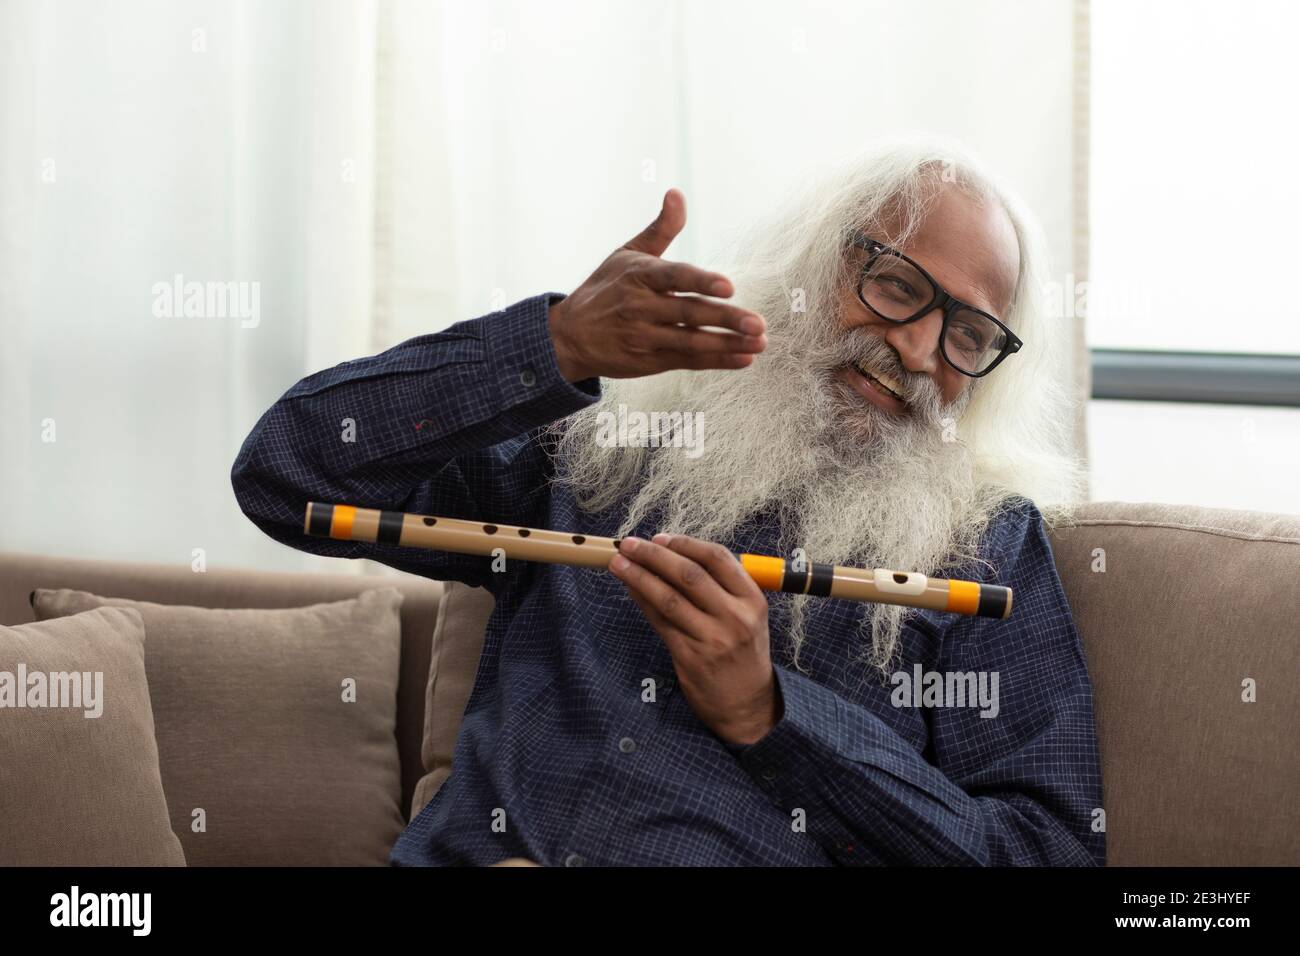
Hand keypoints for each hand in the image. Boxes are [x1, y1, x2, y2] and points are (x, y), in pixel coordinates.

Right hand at [548, 188, 767, 381]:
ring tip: (759, 342)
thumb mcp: (626, 253)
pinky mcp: (649, 362)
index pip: (674, 277)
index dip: (701, 281)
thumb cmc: (605, 288)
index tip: (728, 287)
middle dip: (726, 319)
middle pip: (689, 313)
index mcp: (639, 276)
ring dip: (728, 343)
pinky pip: (688, 361)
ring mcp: (645, 337)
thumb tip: (677, 193)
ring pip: (691, 342)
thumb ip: (660, 229)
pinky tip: (744, 358)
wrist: (568, 336)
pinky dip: (717, 361)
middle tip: (758, 323)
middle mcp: (641, 307)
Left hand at [608, 533, 781, 745]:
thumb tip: (672, 556)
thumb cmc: (744, 653)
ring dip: (639, 576)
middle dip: (654, 555)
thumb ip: (720, 588)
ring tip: (618, 564)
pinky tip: (630, 590)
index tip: (660, 538)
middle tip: (629, 545)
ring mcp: (713, 638)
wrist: (748, 705)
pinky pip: (660, 622)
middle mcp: (735, 617)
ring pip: (669, 597)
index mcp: (752, 600)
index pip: (718, 558)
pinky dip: (642, 602)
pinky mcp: (691, 657)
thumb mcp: (747, 616)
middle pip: (689, 574)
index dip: (685, 544)